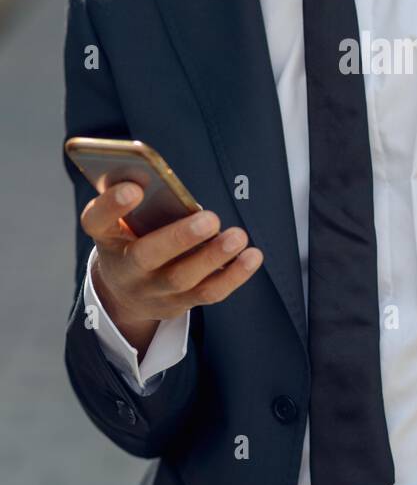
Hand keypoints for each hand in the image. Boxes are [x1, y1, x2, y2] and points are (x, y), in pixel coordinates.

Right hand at [81, 182, 263, 355]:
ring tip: (237, 236)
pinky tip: (252, 255)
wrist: (126, 291)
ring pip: (182, 279)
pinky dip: (233, 275)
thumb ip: (138, 199)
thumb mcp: (123, 218)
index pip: (96, 221)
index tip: (133, 188)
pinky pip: (208, 293)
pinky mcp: (178, 304)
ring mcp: (151, 291)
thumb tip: (161, 180)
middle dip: (179, 238)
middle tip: (210, 219)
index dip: (111, 205)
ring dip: (213, 258)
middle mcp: (124, 268)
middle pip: (146, 257)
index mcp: (106, 237)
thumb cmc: (131, 237)